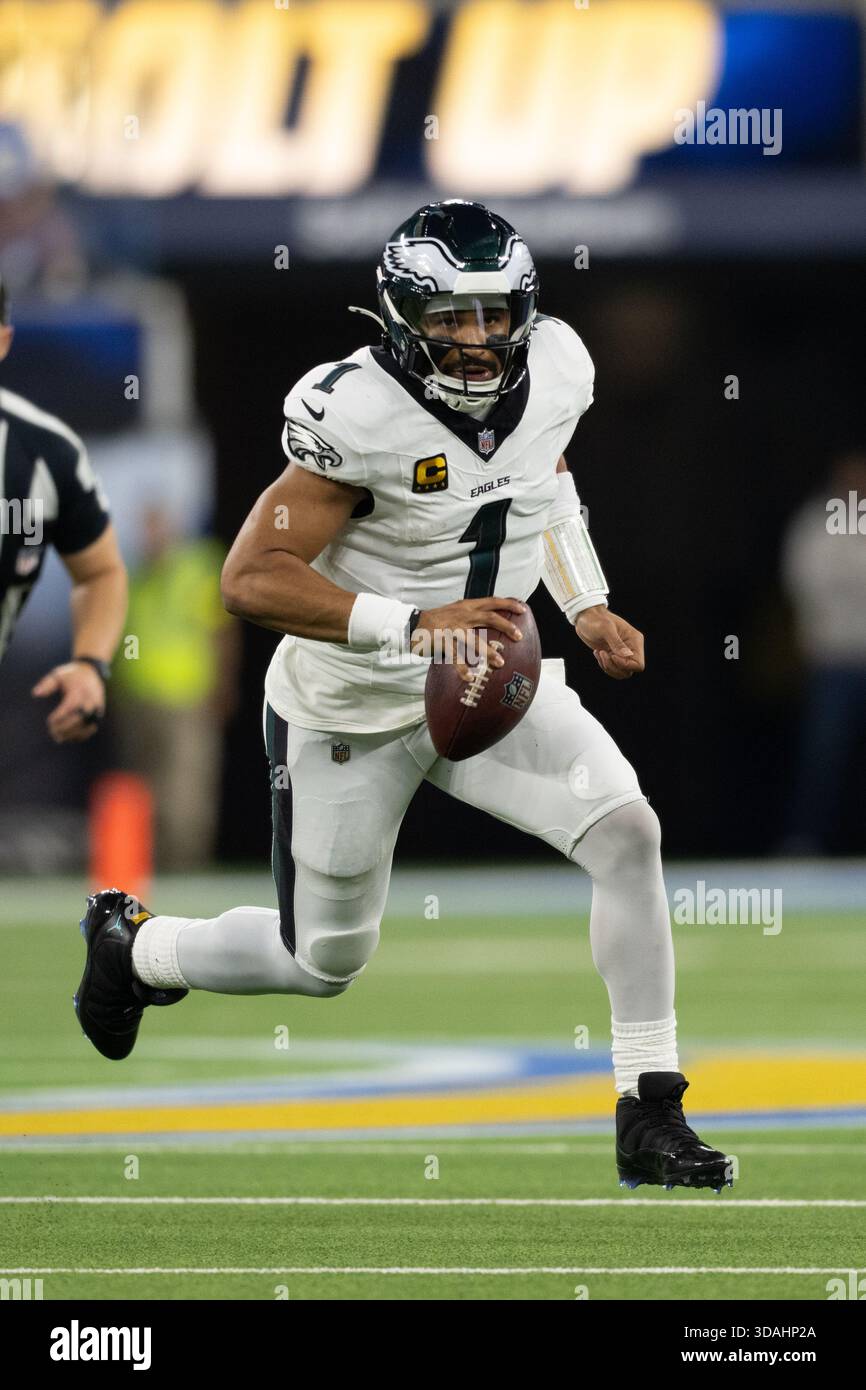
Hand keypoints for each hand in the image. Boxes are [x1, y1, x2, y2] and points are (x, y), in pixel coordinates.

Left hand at [32, 661, 105, 741]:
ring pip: (86, 726)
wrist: (92, 672)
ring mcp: (96, 707)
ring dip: (73, 734)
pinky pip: (92, 728)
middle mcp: (90, 700)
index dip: (59, 717)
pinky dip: (81, 735)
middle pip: (79, 719)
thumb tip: (35, 694)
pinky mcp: (99, 713)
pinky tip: (69, 738)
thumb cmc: (71, 674)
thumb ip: (47, 684)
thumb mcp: (58, 674)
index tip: (49, 721)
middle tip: (53, 732)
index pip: (69, 707)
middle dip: (65, 728)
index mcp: (79, 690)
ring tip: (59, 738)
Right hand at [411, 596, 525, 682]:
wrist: (411, 625)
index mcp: (466, 606)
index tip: (523, 609)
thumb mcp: (454, 613)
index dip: (508, 604)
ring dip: (489, 651)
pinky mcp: (442, 641)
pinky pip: (456, 656)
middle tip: (519, 636)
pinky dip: (463, 667)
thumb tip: (489, 626)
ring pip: (475, 640)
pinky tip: (471, 676)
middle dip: (506, 626)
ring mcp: (452, 628)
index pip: (491, 602)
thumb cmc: (435, 622)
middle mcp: (462, 615)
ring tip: (500, 662)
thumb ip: (470, 617)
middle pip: (489, 618)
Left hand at [575, 606, 644, 679]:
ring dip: (608, 667)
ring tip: (600, 653)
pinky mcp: (613, 656)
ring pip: (621, 672)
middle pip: (629, 670)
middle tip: (603, 654)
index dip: (625, 665)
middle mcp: (631, 648)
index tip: (612, 655)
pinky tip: (597, 652)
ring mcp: (622, 653)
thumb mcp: (606, 629)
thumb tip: (627, 655)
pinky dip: (604, 665)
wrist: (585, 617)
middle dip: (614, 667)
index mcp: (635, 640)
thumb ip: (616, 643)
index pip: (638, 664)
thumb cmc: (596, 619)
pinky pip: (612, 669)